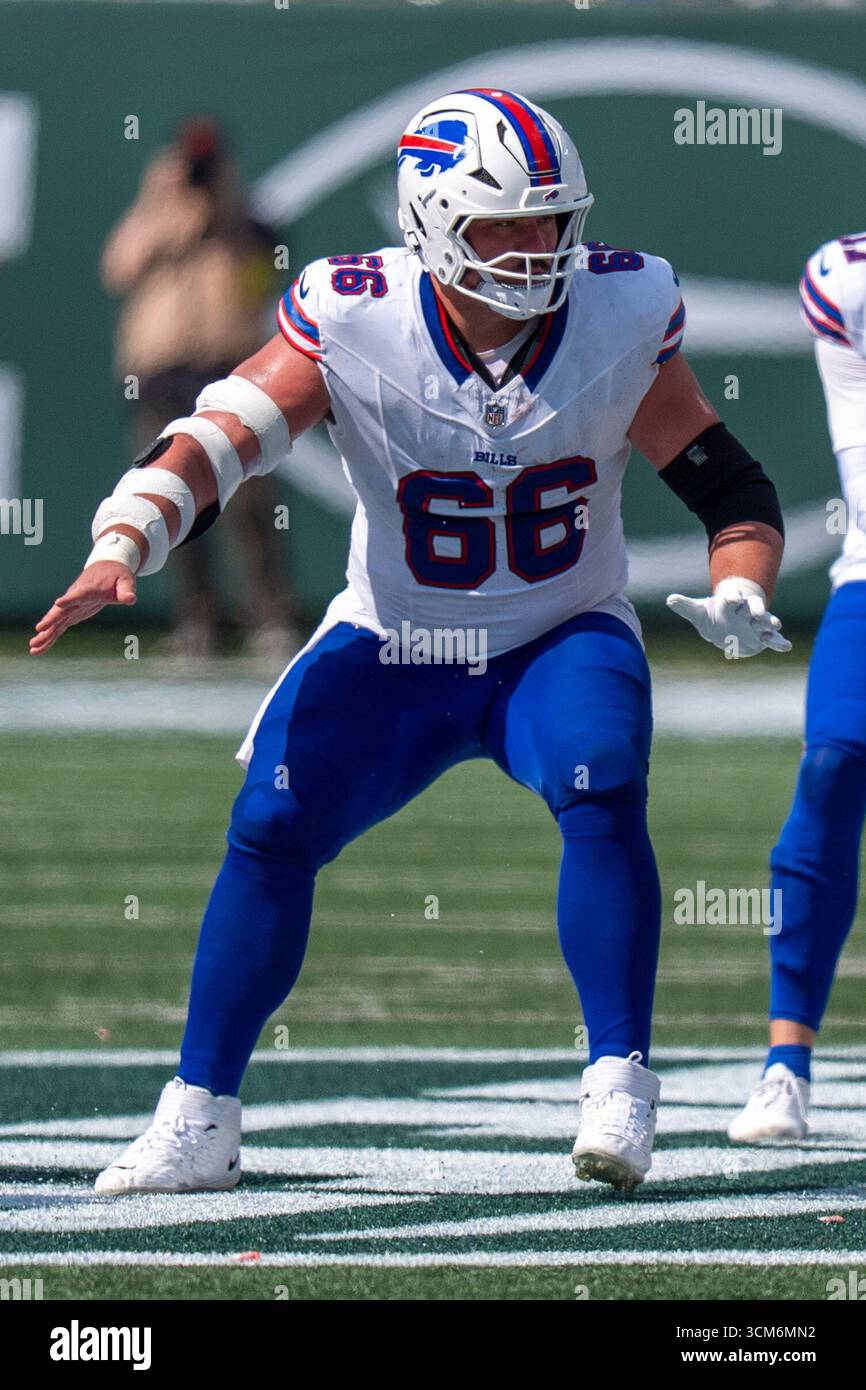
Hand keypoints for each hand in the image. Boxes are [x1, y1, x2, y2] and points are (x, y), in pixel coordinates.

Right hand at [30, 562, 136, 654]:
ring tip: (33, 649)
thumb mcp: (125, 581)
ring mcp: (71, 607)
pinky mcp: (71, 614)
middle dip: (50, 621)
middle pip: (61, 611)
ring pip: (56, 622)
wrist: (105, 569)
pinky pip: (58, 627)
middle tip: (38, 630)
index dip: (69, 599)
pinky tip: (39, 649)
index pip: (78, 595)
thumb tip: (130, 599)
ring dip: (45, 635)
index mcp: (89, 589)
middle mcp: (76, 598)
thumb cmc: (117, 575)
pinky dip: (49, 637)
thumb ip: (126, 590)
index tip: (58, 604)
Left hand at [666, 577, 790, 657]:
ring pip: (766, 621)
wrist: (725, 626)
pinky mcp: (763, 636)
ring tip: (775, 625)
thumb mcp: (699, 612)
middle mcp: (746, 610)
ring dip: (770, 623)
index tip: (732, 598)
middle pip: (754, 606)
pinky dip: (779, 642)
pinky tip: (786, 646)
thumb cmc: (711, 616)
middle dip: (756, 609)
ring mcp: (756, 623)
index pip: (733, 596)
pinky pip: (773, 638)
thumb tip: (669, 599)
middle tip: (757, 613)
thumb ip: (686, 606)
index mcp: (731, 602)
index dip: (733, 596)